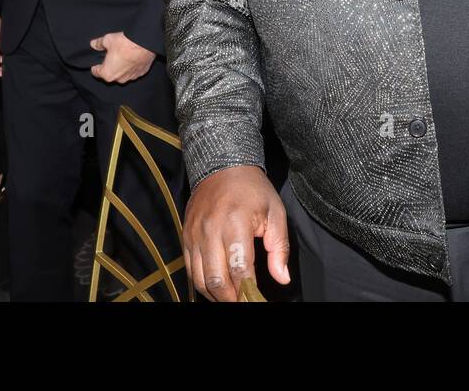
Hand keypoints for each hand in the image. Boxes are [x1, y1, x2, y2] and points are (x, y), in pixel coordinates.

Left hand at [89, 31, 154, 83]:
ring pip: (122, 73)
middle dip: (110, 65)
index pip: (96, 72)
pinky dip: (132, 65)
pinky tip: (133, 56)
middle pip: (110, 73)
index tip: (98, 59)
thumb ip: (98, 44)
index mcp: (107, 74)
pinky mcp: (141, 73)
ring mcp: (131, 77)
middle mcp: (119, 79)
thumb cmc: (125, 44)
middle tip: (112, 54)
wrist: (145, 43)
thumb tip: (94, 44)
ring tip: (124, 54)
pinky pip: (133, 71)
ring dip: (122, 66)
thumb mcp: (107, 40)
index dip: (96, 64)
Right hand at [183, 165, 290, 301]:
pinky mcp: (186, 237)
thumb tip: (282, 278)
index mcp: (235, 223)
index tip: (257, 299)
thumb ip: (279, 247)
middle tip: (244, 302)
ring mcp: (195, 235)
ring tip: (232, 298)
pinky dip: (203, 283)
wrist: (222, 167)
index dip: (249, 291)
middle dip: (232, 298)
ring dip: (216, 295)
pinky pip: (190, 269)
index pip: (240, 269)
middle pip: (217, 279)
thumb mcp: (275, 213)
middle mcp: (210, 231)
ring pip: (200, 279)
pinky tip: (217, 287)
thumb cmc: (252, 189)